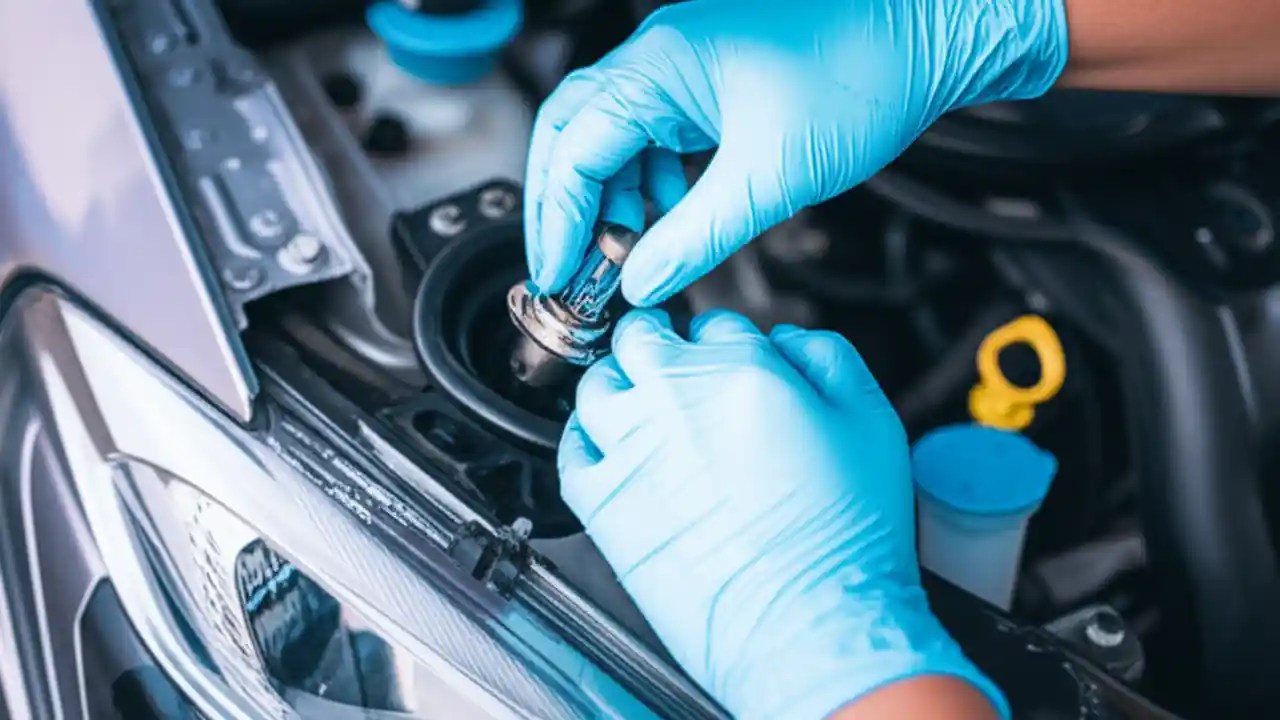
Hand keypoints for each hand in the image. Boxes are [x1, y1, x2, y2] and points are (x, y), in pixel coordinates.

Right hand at [524, 0, 1066, 304]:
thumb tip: (642, 282)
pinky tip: (662, 224)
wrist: (928, 37)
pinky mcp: (708, 86)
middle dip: (564, 208)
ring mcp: (681, 69)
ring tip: (621, 257)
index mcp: (660, 66)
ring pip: (610, 139)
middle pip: (572, 135)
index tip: (559, 276)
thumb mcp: (770, 177)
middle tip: (565, 270)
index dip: (561, 221)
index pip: (575, 148)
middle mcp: (659, 58)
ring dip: (608, 200)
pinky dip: (646, 186)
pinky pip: (652, 137)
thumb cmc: (863, 76)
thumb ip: (695, 237)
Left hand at [560, 309, 1006, 719]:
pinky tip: (617, 454)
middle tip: (679, 378)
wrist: (811, 626)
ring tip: (647, 414)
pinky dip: (587, 441)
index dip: (723, 341)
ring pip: (596, 384)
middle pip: (639, 336)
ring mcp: (630, 449)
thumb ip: (826, 358)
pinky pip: (570, 449)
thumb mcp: (871, 421)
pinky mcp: (602, 503)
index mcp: (741, 369)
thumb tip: (785, 339)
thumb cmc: (846, 539)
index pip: (712, 321)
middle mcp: (675, 399)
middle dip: (660, 347)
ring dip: (620, 388)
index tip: (726, 365)